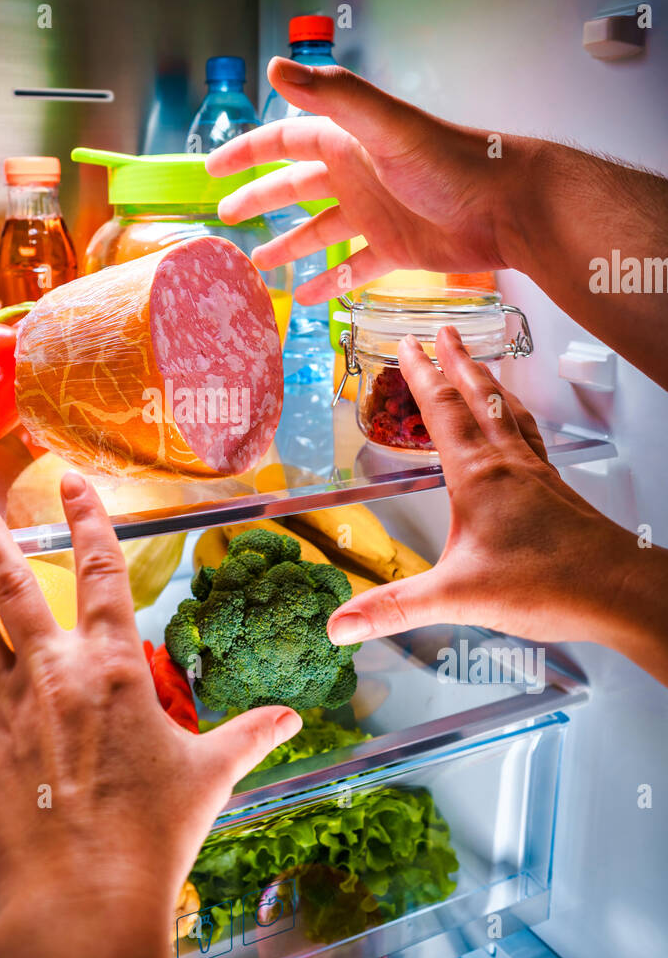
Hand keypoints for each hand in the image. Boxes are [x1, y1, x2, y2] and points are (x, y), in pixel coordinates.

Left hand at [0, 476, 299, 957]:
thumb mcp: (211, 775)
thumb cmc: (156, 833)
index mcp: (113, 667)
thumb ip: (248, 736)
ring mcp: (10, 711)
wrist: (89, 895)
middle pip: (15, 585)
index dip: (87, 521)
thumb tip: (294, 719)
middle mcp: (55, 673)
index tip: (70, 482)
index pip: (102, 573)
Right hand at [206, 58, 533, 304]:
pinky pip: (352, 268)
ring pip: (318, 230)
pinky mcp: (395, 248)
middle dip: (259, 199)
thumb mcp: (385, 125)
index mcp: (346, 141)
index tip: (212, 168)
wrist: (509, 205)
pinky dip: (329, 282)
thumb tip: (273, 67)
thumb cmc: (451, 161)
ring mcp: (374, 213)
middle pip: (294, 186)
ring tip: (258, 265)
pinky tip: (307, 298)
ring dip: (289, 246)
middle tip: (225, 217)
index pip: (282, 140)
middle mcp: (356, 175)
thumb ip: (332, 95)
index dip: (246, 152)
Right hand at [326, 328, 667, 676]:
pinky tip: (517, 434)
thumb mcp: (456, 597)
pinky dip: (516, 421)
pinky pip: (531, 440)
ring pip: (509, 414)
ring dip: (490, 384)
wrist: (618, 591)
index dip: (421, 374)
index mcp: (478, 476)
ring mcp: (537, 475)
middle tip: (445, 331)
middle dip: (457, 362)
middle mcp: (509, 465)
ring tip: (479, 366)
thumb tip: (339, 626)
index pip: (442, 410)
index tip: (407, 343)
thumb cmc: (547, 585)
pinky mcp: (557, 492)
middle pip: (480, 398)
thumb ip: (394, 609)